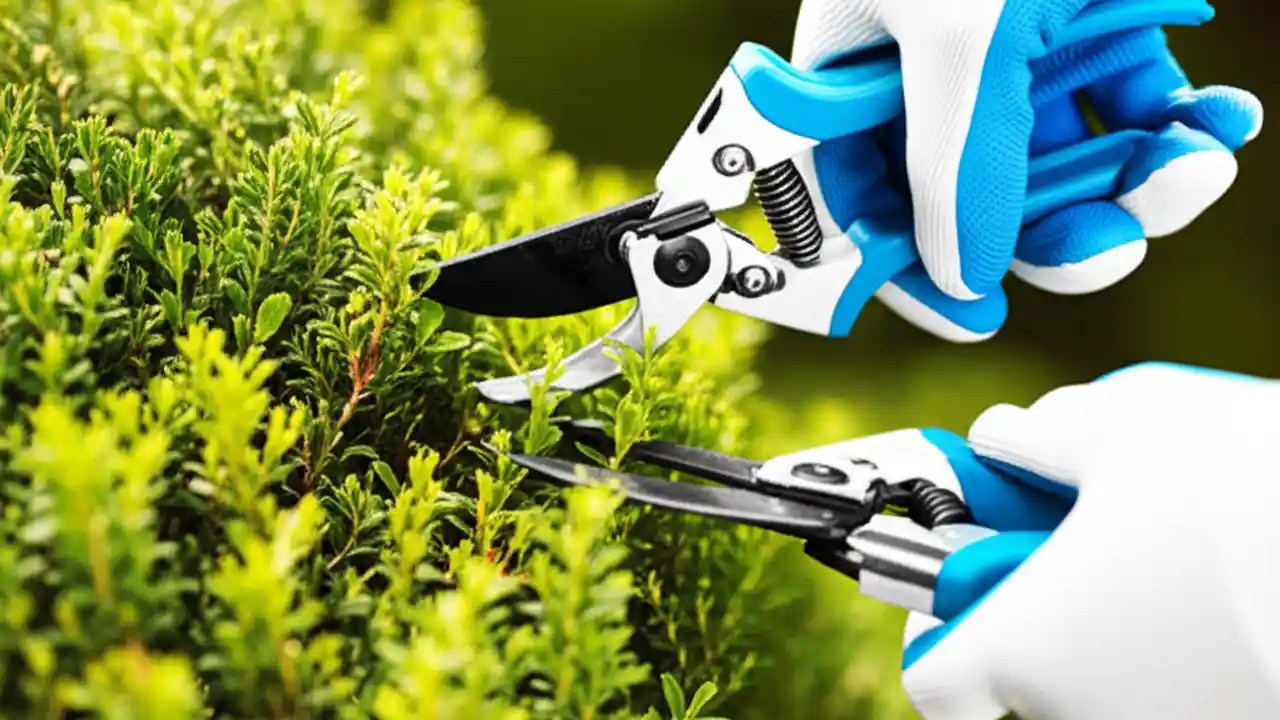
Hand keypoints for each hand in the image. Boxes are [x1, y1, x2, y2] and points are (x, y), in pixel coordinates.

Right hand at [792, 0, 1262, 341]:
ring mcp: (1011, 57)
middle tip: (1111, 246)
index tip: (974, 314)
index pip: (865, 206)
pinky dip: (1180, 119)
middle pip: (981, 202)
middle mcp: (927, 80)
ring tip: (1194, 166)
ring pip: (1066, 164)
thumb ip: (955, 166)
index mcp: (851, 80)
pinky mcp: (1089, 24)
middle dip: (1055, 233)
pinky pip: (1132, 102)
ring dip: (1138, 183)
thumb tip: (963, 277)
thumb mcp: (957, 40)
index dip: (909, 270)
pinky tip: (1219, 117)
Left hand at [897, 363, 1279, 718]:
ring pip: (1101, 679)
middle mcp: (1087, 714)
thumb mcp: (1116, 424)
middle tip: (1082, 536)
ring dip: (1109, 621)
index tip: (968, 578)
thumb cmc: (1247, 485)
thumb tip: (1001, 437)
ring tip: (1168, 550)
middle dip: (1037, 604)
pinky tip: (1217, 584)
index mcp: (1030, 646)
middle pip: (1021, 672)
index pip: (936, 682)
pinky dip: (1173, 643)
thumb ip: (1030, 437)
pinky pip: (1170, 685)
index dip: (935, 629)